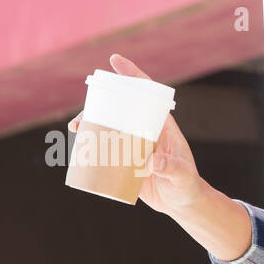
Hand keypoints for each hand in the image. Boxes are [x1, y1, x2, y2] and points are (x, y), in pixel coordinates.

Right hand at [68, 53, 207, 216]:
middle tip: (83, 115)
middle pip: (120, 109)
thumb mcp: (182, 177)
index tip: (115, 60)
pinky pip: (105, 147)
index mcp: (161, 125)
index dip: (132, 75)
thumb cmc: (186, 186)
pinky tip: (79, 146)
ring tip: (77, 129)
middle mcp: (145, 130)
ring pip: (109, 126)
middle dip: (99, 105)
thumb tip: (153, 162)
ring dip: (90, 123)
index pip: (147, 94)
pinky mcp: (125, 160)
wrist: (181, 203)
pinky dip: (90, 144)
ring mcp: (133, 144)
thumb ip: (172, 169)